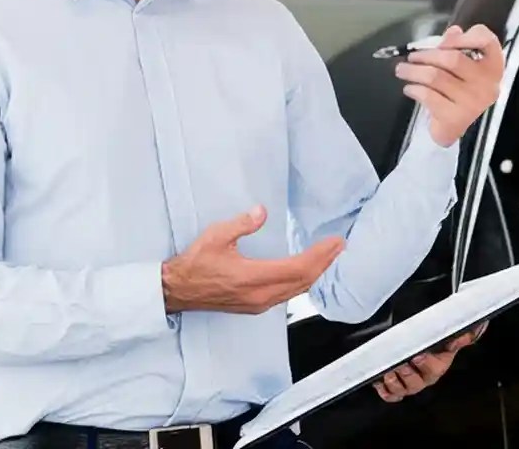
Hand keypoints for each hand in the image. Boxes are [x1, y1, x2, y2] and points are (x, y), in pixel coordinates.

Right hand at [161, 205, 343, 314]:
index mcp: (253, 278)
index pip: (298, 268)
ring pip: (297, 291)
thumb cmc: (194, 265)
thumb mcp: (216, 237)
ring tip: (328, 258)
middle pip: (304, 281)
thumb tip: (261, 212)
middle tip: (339, 247)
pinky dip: (302, 283)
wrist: (178, 290)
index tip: (334, 243)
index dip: (320, 255)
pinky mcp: (254, 306)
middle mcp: (260, 295)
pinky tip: (306, 274)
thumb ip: (241, 224)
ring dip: (316, 274)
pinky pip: (287, 296)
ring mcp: (258, 304)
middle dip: (325, 263)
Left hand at [373, 321, 486, 402]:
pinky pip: (391, 395)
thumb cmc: (432, 338)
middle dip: (407, 375)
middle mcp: (424, 377)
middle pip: (417, 383)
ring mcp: (410, 383)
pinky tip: (378, 382)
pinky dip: (384, 391)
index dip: (426, 364)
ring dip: (394, 383)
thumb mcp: (444, 333)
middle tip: (399, 364)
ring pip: (403, 390)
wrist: (418, 338)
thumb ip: (459, 333)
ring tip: (387, 373)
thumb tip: (470, 331)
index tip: (417, 356)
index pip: (434, 368)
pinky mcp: (396, 385)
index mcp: (438, 364)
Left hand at [394, 24, 504, 146]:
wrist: (453, 127)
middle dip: (426, 55)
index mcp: (493, 66)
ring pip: (435, 76)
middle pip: (452, 58)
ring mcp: (472, 102)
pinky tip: (410, 88)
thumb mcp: (461, 68)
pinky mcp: (455, 117)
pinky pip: (427, 95)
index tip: (444, 41)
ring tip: (402, 70)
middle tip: (411, 57)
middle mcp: (487, 84)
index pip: (486, 41)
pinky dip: (414, 89)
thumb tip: (453, 31)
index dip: (464, 36)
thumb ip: (457, 46)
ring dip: (413, 71)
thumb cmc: (457, 92)